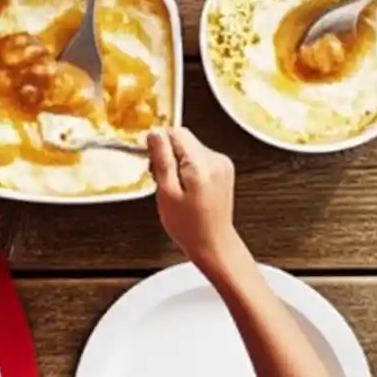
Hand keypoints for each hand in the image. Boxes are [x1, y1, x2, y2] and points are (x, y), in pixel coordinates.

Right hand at [148, 128, 240, 268]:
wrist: (213, 243)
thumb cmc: (189, 226)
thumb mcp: (167, 193)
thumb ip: (162, 160)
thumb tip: (154, 134)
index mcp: (201, 164)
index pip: (176, 132)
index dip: (160, 144)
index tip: (154, 162)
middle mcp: (216, 160)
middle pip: (184, 139)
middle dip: (169, 155)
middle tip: (163, 180)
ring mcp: (222, 164)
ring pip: (191, 148)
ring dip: (178, 162)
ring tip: (176, 187)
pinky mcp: (223, 169)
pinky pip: (199, 158)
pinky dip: (189, 168)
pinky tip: (187, 188)